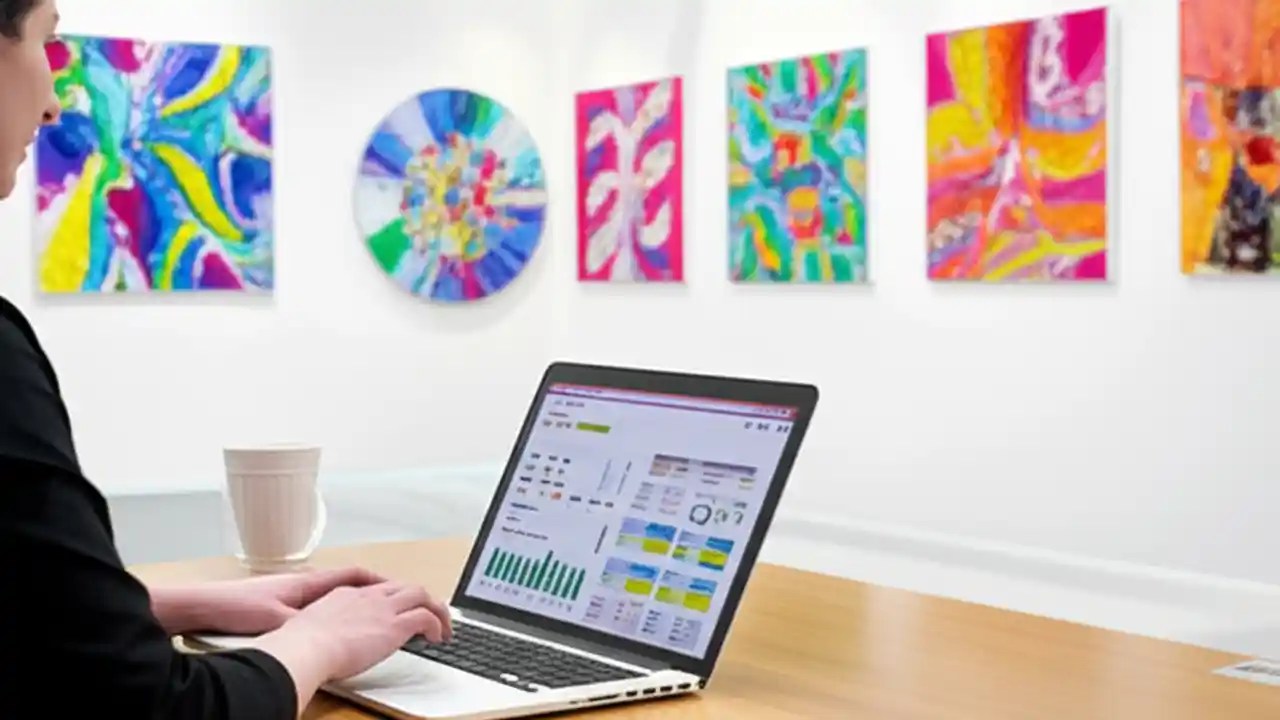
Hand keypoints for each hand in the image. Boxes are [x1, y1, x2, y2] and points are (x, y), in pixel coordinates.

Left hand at [154, 566, 388, 634]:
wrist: (204, 606)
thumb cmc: (237, 607)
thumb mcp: (277, 619)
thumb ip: (304, 624)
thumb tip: (329, 631)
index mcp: (308, 582)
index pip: (353, 573)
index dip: (379, 580)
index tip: (398, 588)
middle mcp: (303, 583)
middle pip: (348, 582)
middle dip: (372, 589)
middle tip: (395, 600)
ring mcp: (292, 593)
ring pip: (333, 593)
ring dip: (354, 598)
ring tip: (372, 612)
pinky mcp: (280, 605)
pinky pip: (319, 605)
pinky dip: (334, 610)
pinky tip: (335, 624)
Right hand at [271, 580, 451, 680]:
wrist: (305, 648)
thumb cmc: (300, 646)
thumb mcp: (310, 630)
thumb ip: (323, 630)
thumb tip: (324, 643)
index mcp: (346, 595)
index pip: (379, 590)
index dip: (393, 599)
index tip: (398, 609)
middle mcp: (368, 596)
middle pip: (404, 586)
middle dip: (421, 598)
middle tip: (430, 613)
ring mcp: (383, 608)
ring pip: (421, 595)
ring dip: (436, 610)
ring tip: (443, 626)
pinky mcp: (395, 624)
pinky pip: (426, 617)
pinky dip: (436, 625)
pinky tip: (437, 637)